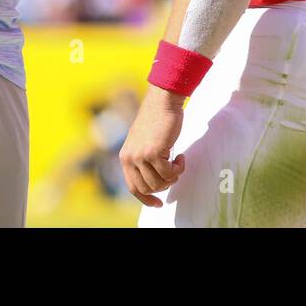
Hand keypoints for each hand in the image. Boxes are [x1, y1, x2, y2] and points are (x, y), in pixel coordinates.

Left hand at [119, 86, 186, 207]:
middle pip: (147, 188)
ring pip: (159, 183)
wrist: (162, 102)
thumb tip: (153, 185)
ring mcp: (140, 156)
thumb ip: (143, 162)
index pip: (133, 188)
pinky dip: (178, 168)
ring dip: (173, 176)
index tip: (158, 204)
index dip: (146, 199)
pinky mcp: (153, 152)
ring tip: (177, 162)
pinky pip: (169, 173)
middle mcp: (129, 158)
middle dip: (164, 186)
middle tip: (174, 173)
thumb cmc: (157, 121)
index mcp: (125, 157)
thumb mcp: (144, 144)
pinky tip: (180, 156)